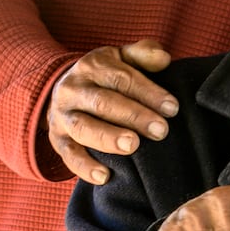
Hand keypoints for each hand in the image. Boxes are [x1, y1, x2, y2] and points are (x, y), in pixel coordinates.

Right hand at [47, 40, 176, 183]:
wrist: (65, 89)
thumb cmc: (105, 75)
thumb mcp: (122, 57)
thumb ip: (143, 54)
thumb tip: (164, 59)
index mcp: (92, 66)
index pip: (121, 78)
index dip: (148, 93)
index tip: (172, 108)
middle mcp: (72, 89)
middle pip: (103, 102)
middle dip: (133, 116)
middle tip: (160, 130)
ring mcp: (62, 116)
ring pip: (83, 127)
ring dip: (108, 138)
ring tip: (133, 146)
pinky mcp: (57, 139)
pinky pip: (67, 154)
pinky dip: (83, 167)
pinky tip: (104, 176)